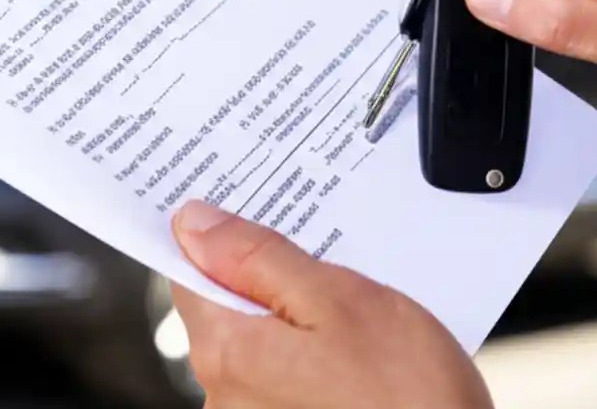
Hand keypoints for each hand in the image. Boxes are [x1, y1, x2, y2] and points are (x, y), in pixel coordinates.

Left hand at [169, 200, 493, 408]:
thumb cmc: (408, 398)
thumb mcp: (340, 300)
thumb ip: (258, 259)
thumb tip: (193, 224)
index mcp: (228, 352)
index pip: (188, 272)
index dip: (214, 234)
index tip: (243, 207)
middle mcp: (226, 396)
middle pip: (227, 306)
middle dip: (268, 274)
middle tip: (323, 252)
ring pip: (262, 339)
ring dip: (297, 315)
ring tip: (355, 305)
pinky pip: (286, 375)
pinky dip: (314, 353)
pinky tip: (358, 347)